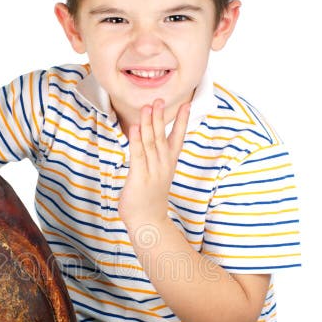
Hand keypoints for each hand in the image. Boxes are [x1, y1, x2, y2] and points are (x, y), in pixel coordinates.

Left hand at [118, 98, 190, 226]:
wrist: (148, 221)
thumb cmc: (149, 199)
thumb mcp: (156, 175)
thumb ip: (153, 158)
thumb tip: (148, 143)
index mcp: (168, 163)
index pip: (178, 138)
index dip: (182, 121)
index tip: (187, 105)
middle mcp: (163, 165)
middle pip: (162, 136)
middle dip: (160, 117)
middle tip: (160, 99)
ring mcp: (152, 171)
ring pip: (150, 142)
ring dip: (148, 124)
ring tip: (147, 107)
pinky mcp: (139, 177)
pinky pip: (138, 155)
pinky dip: (136, 140)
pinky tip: (134, 127)